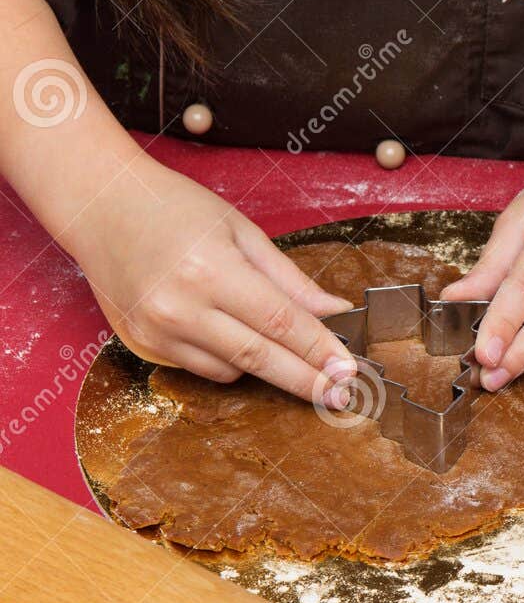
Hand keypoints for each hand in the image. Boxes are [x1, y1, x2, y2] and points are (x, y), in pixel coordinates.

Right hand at [71, 160, 355, 405]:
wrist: (96, 205)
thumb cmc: (171, 208)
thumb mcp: (240, 230)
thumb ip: (290, 279)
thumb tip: (336, 312)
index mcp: (210, 271)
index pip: (281, 322)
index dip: (320, 350)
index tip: (349, 370)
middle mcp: (180, 307)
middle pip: (260, 359)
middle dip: (307, 380)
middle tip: (342, 397)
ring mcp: (158, 332)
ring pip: (234, 371)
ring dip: (266, 365)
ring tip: (281, 346)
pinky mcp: (144, 346)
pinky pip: (204, 369)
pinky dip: (228, 359)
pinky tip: (228, 332)